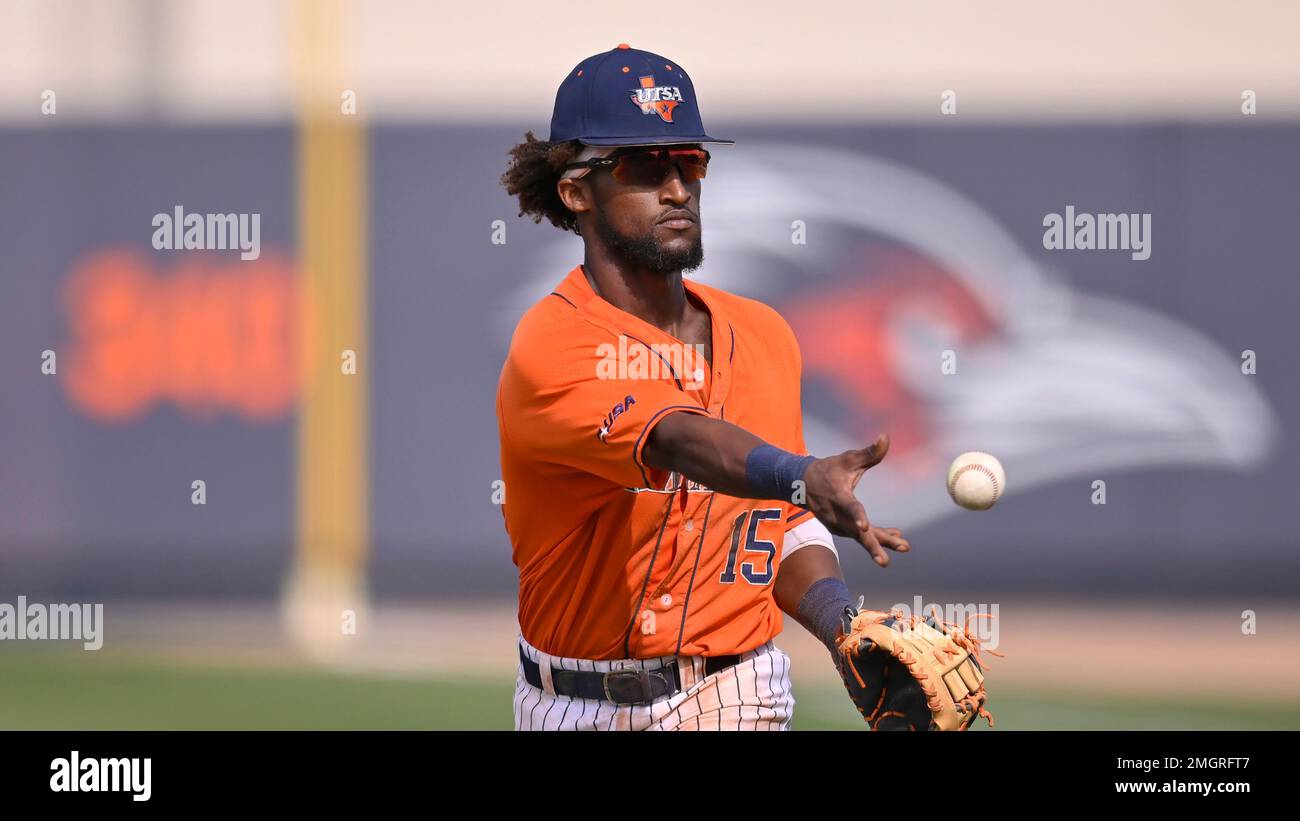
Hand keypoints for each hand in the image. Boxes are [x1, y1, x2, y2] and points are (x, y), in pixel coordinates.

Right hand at [801, 434, 909, 566]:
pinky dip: (877, 537)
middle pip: (857, 533)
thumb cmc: (829, 469)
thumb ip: (869, 452)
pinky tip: (895, 536)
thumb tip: (886, 437)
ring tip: (904, 545)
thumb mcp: (848, 458)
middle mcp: (837, 515)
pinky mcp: (841, 529)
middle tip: (885, 560)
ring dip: (881, 542)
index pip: (849, 508)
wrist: (803, 485)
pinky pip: (861, 536)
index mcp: (838, 497)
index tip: (864, 528)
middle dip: (873, 546)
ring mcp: (838, 525)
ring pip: (862, 537)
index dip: (858, 517)